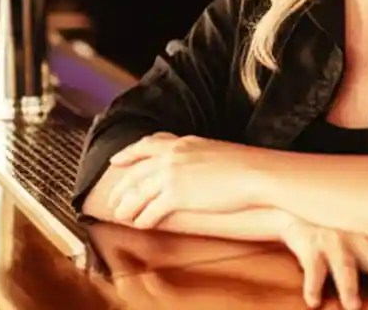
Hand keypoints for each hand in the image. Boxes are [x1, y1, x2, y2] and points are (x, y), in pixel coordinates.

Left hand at [106, 133, 257, 226]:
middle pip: (136, 171)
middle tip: (112, 198)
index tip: (117, 160)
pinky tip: (140, 225)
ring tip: (120, 215)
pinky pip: (151, 209)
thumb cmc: (245, 165)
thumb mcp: (215, 151)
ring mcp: (172, 174)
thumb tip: (193, 166)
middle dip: (122, 186)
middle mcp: (172, 155)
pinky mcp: (176, 195)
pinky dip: (143, 218)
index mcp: (182, 142)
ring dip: (127, 205)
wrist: (255, 173)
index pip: (147, 144)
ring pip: (139, 192)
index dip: (128, 153)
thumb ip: (196, 155)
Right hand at [280, 217, 367, 309]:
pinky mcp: (310, 244)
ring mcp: (335, 239)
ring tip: (355, 309)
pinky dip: (313, 285)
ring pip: (345, 265)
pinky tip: (314, 302)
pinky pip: (312, 267)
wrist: (301, 206)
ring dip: (350, 287)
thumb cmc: (342, 227)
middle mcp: (361, 237)